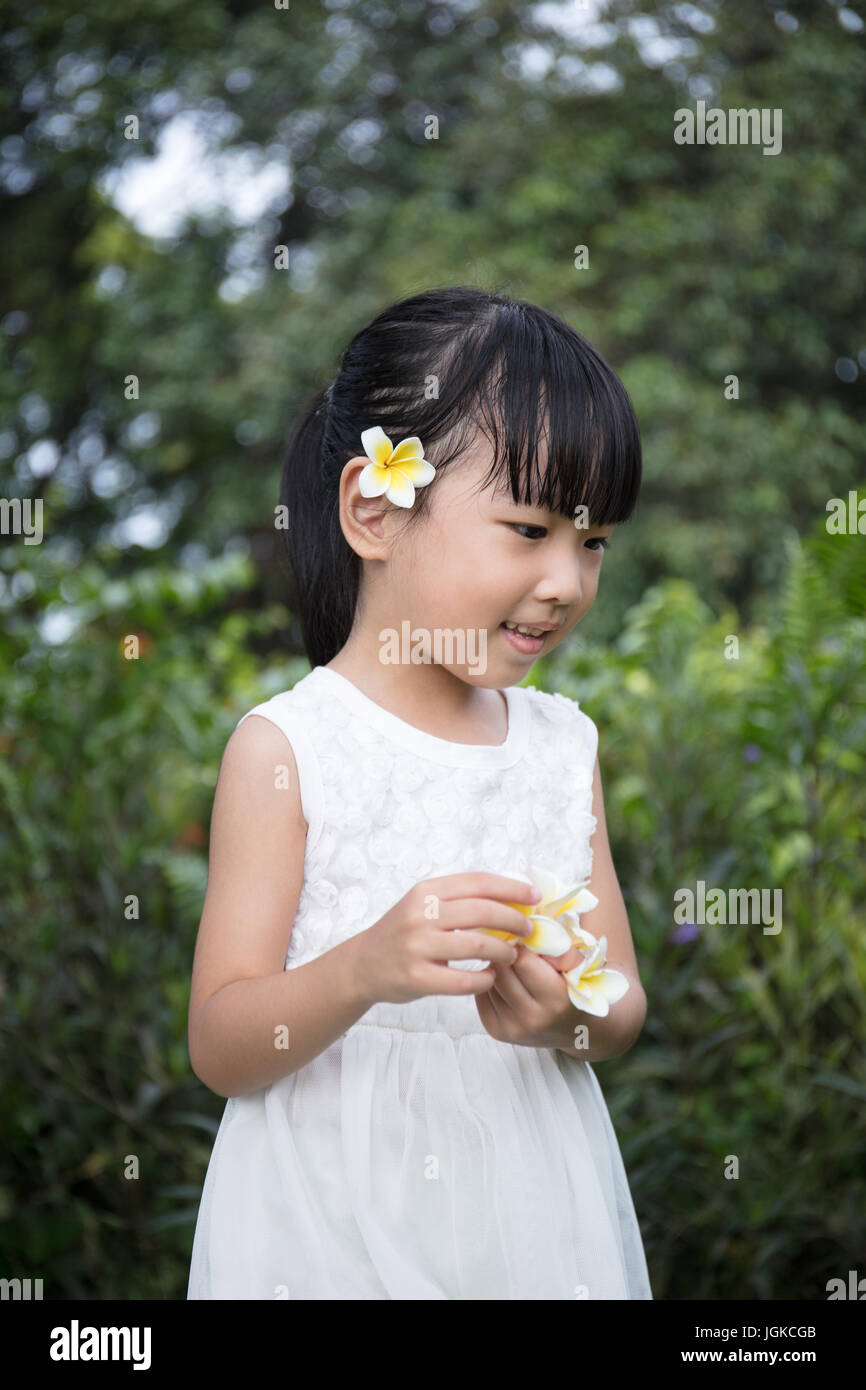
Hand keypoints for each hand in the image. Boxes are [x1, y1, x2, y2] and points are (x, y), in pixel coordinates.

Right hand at [352, 872, 539, 1006]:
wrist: (363, 964)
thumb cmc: (403, 932)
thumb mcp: (423, 905)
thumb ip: (459, 900)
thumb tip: (510, 898)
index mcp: (426, 891)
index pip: (478, 882)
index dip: (511, 888)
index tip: (534, 897)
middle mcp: (420, 915)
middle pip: (483, 912)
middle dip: (514, 920)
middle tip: (529, 930)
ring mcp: (417, 947)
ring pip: (477, 945)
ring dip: (504, 951)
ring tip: (512, 955)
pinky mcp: (416, 978)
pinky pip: (463, 981)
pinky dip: (484, 980)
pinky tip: (490, 978)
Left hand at [475, 942, 577, 1048]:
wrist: (572, 1029)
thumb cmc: (573, 990)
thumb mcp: (579, 966)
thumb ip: (562, 950)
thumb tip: (535, 938)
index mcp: (556, 1000)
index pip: (522, 960)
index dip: (524, 946)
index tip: (529, 945)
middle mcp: (532, 1018)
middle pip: (502, 970)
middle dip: (508, 957)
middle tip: (519, 955)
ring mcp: (512, 1028)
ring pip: (490, 980)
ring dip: (498, 970)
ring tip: (515, 972)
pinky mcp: (496, 1031)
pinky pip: (482, 995)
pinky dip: (492, 985)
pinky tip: (508, 987)